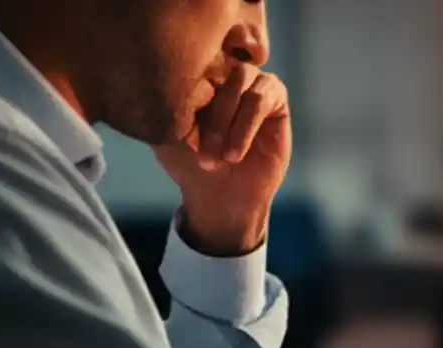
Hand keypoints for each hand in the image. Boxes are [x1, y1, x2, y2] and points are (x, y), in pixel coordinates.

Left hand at [153, 65, 291, 255]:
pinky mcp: (276, 98)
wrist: (220, 194)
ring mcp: (251, 81)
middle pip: (216, 65)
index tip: (180, 137)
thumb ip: (167, 98)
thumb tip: (172, 76)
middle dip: (207, 112)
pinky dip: (246, 126)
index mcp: (194, 72)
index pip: (189, 58)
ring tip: (222, 156)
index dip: (183, 94)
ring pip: (241, 78)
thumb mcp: (167, 130)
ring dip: (226, 120)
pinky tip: (235, 153)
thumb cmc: (189, 163)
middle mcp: (224, 70)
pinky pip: (262, 97)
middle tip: (198, 149)